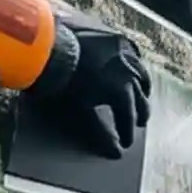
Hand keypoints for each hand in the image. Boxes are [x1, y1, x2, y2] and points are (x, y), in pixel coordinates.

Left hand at [30, 11, 151, 158]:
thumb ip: (100, 133)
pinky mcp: (116, 39)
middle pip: (141, 97)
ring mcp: (125, 53)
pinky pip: (133, 54)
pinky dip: (134, 65)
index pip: (129, 118)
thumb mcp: (81, 112)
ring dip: (142, 88)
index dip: (127, 133)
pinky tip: (130, 67)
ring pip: (141, 74)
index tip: (126, 143)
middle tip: (138, 122)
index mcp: (122, 92)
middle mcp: (129, 72)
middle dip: (139, 112)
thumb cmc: (62, 84)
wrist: (50, 49)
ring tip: (141, 95)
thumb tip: (116, 153)